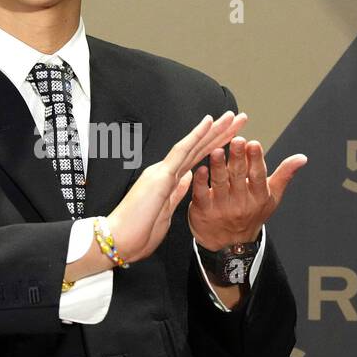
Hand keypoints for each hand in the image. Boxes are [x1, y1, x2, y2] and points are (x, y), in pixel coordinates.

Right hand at [106, 111, 248, 263]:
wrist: (118, 240)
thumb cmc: (137, 233)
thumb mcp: (166, 211)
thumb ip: (177, 192)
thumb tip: (189, 178)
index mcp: (167, 181)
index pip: (196, 159)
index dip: (214, 146)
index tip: (230, 136)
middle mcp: (164, 172)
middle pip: (198, 148)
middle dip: (220, 133)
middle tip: (238, 118)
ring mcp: (162, 172)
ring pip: (193, 145)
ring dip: (214, 129)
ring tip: (232, 116)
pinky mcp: (161, 175)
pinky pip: (181, 151)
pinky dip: (195, 136)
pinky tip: (208, 122)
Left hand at [188, 128, 306, 249]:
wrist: (230, 246)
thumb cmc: (251, 215)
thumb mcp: (271, 197)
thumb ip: (284, 175)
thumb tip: (302, 158)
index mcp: (258, 197)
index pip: (258, 176)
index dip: (256, 160)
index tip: (254, 143)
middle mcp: (240, 202)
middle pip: (238, 177)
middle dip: (237, 157)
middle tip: (236, 140)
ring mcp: (221, 207)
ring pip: (219, 184)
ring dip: (218, 166)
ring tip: (217, 150)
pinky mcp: (203, 211)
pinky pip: (201, 194)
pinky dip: (200, 182)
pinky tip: (200, 168)